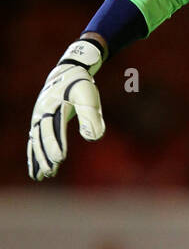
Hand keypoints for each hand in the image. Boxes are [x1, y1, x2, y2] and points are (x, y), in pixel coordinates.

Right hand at [27, 39, 105, 180]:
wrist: (67, 72)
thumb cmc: (81, 84)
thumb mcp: (88, 95)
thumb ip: (91, 115)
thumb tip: (94, 137)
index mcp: (54, 104)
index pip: (54, 127)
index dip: (56, 142)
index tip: (60, 158)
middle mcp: (42, 111)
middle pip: (42, 136)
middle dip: (46, 155)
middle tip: (52, 171)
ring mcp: (38, 117)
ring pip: (36, 141)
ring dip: (38, 159)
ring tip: (41, 176)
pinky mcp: (38, 123)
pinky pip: (34, 141)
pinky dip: (34, 156)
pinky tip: (36, 171)